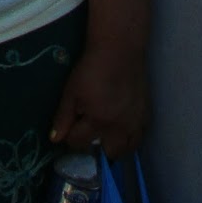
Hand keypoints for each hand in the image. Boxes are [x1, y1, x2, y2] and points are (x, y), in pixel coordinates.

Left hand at [49, 43, 147, 159]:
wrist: (119, 49)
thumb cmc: (92, 68)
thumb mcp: (71, 91)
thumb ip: (63, 118)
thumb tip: (55, 139)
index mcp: (98, 121)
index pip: (79, 143)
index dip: (70, 137)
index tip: (70, 128)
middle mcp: (119, 127)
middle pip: (106, 153)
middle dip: (95, 147)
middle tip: (89, 133)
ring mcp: (135, 122)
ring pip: (126, 149)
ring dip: (114, 146)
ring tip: (106, 135)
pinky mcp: (146, 114)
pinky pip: (139, 137)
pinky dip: (129, 138)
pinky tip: (122, 129)